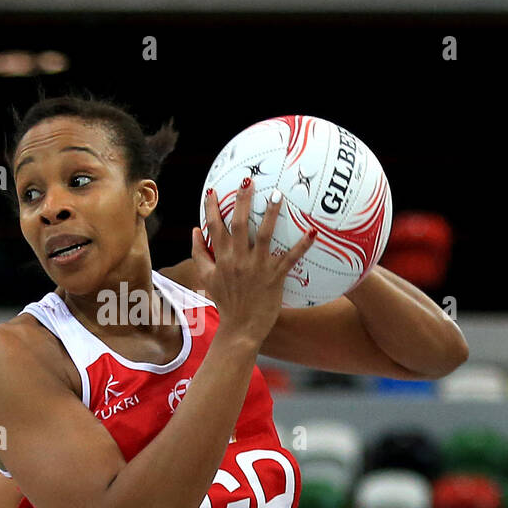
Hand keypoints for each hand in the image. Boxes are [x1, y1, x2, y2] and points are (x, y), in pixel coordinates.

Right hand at [192, 179, 317, 348]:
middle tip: (249, 180)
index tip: (213, 190)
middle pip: (239, 224)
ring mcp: (257, 267)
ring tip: (277, 194)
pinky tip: (312, 231)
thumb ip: (199, 253)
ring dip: (271, 214)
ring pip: (264, 235)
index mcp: (221, 258)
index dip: (212, 208)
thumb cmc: (225, 301)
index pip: (214, 227)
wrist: (240, 328)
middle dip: (243, 201)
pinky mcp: (274, 277)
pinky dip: (301, 245)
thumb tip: (194, 230)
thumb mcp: (206, 278)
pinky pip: (290, 258)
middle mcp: (238, 259)